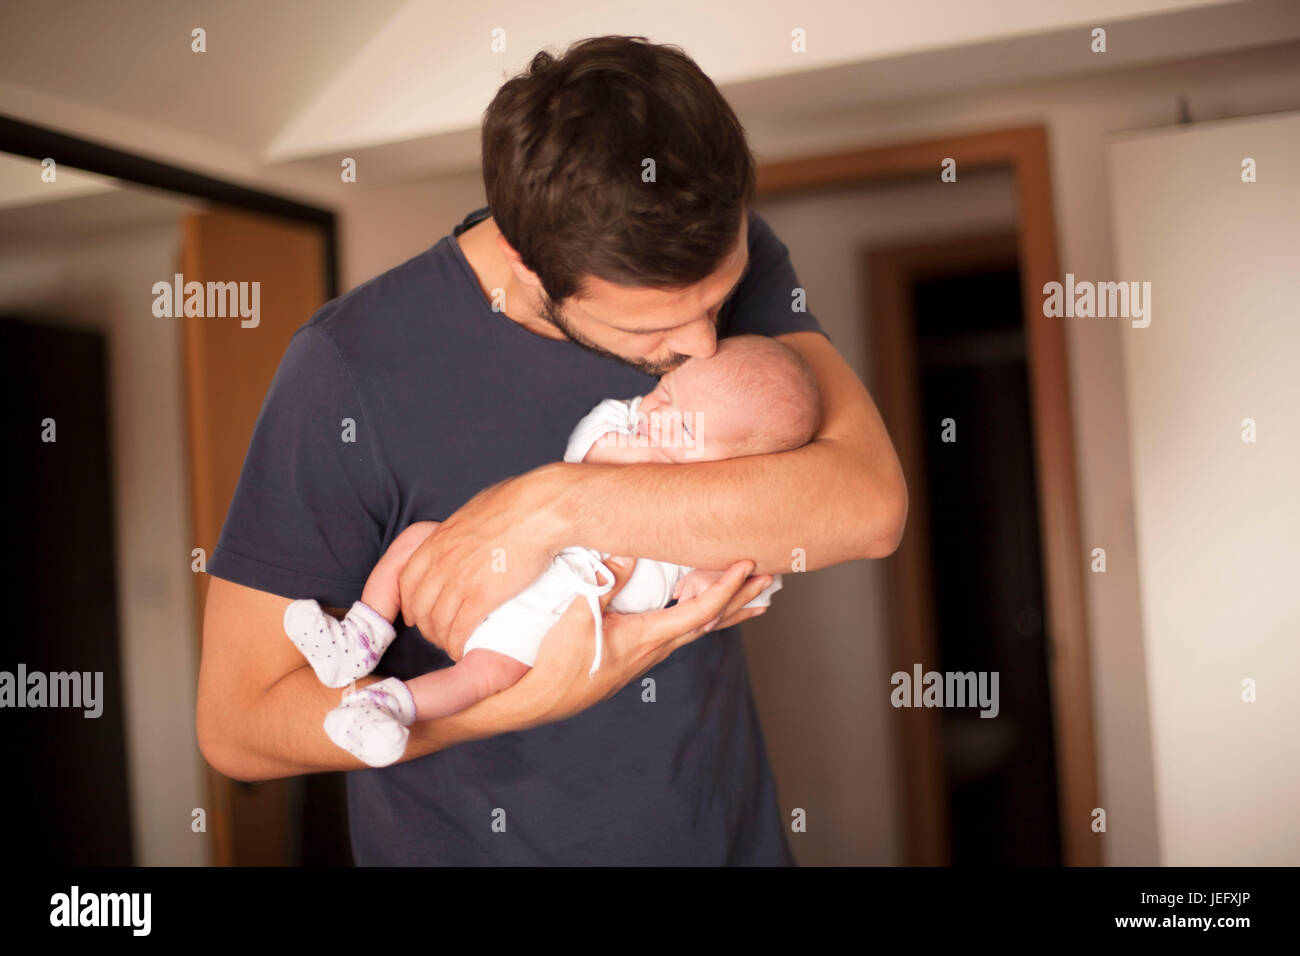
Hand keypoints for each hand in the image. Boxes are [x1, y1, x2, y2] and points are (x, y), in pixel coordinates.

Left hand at [397, 468, 561, 658]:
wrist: (540, 511)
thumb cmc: (517, 504)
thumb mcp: (474, 511)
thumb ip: (462, 530)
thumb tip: (467, 536)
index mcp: (438, 540)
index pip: (407, 581)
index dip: (410, 603)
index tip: (417, 614)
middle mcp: (442, 562)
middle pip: (419, 606)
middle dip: (426, 626)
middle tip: (437, 634)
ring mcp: (460, 580)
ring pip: (437, 622)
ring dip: (443, 639)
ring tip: (453, 645)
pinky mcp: (482, 596)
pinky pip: (460, 629)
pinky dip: (458, 644)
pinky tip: (464, 649)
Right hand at [499, 556, 771, 729]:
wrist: (540, 699)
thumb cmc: (558, 662)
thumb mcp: (578, 616)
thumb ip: (603, 583)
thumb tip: (625, 554)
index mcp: (648, 636)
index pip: (700, 609)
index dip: (726, 587)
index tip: (748, 566)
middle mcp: (655, 648)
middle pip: (710, 621)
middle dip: (741, 598)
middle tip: (771, 579)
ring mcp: (646, 655)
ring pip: (697, 630)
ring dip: (727, 611)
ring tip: (753, 600)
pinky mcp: (635, 657)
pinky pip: (680, 634)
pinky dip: (702, 619)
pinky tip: (700, 615)